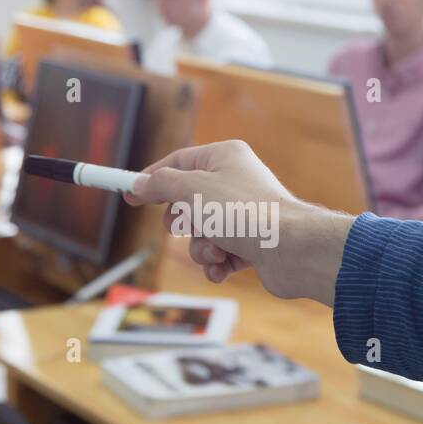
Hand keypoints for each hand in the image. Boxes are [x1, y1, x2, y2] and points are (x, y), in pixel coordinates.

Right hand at [124, 140, 353, 305]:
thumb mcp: (191, 190)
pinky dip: (216, 263)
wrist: (292, 249)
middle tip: (188, 225)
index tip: (130, 195)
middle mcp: (236, 182)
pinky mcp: (251, 244)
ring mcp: (243, 215)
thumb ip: (161, 185)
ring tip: (217, 250)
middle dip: (182, 223)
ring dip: (200, 247)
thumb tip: (140, 184)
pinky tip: (225, 266)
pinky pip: (218, 254)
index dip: (152, 178)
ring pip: (200, 233)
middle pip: (186, 202)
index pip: (178, 162)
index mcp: (225, 157)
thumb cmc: (245, 212)